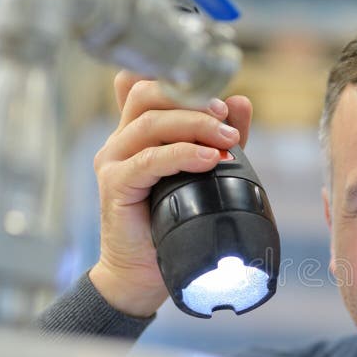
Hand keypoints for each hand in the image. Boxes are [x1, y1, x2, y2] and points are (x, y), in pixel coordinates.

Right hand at [89, 71, 252, 317]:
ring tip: (228, 139)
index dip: (183, 85)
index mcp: (139, 132)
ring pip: (150, 124)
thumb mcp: (203, 172)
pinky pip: (148, 160)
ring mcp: (114, 160)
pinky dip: (182, 155)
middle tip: (227, 117)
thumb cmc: (172, 222)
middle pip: (148, 97)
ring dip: (195, 126)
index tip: (221, 101)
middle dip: (192, 101)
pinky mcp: (115, 185)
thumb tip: (241, 102)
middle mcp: (122, 140)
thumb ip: (218, 137)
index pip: (151, 87)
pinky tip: (209, 159)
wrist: (144, 271)